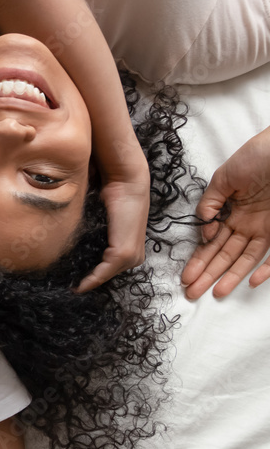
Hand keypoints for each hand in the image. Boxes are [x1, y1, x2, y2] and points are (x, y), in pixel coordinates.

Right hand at [76, 154, 150, 291]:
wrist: (125, 181)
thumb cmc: (109, 193)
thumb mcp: (98, 216)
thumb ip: (89, 229)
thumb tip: (66, 236)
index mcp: (127, 246)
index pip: (106, 267)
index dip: (89, 275)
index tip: (70, 282)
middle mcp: (133, 254)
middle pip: (104, 274)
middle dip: (86, 281)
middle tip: (65, 287)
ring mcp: (130, 256)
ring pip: (103, 276)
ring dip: (86, 283)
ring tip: (67, 288)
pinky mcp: (124, 254)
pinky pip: (103, 273)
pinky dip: (89, 281)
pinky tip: (76, 286)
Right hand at [182, 127, 269, 297]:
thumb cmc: (259, 155)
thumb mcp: (225, 176)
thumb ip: (210, 201)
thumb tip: (203, 226)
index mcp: (232, 211)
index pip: (212, 241)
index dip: (199, 259)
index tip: (187, 274)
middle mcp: (249, 224)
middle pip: (225, 255)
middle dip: (208, 274)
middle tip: (191, 292)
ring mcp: (267, 228)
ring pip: (246, 259)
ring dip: (230, 277)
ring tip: (214, 293)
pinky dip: (265, 269)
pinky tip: (252, 282)